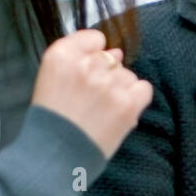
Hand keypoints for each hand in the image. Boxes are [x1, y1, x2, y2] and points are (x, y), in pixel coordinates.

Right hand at [30, 29, 153, 158]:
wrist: (55, 156)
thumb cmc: (51, 122)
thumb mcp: (51, 81)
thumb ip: (79, 60)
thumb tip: (116, 52)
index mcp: (61, 56)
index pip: (94, 38)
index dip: (93, 55)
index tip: (87, 73)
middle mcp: (86, 65)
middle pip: (112, 58)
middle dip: (106, 76)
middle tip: (92, 100)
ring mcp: (108, 84)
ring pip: (128, 75)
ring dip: (121, 90)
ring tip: (102, 111)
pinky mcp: (126, 103)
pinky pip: (144, 88)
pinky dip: (136, 99)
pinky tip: (120, 111)